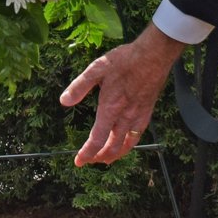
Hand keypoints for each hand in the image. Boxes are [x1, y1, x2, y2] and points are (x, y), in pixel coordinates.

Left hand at [60, 23, 187, 165]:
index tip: (78, 162)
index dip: (87, 153)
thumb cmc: (124, 60)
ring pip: (126, 144)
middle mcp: (124, 117)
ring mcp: (138, 116)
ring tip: (106, 159)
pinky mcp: (147, 112)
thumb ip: (79, 86)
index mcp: (110, 108)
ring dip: (115, 154)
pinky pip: (138, 135)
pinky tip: (126, 142)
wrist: (154, 55)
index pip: (97, 139)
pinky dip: (129, 144)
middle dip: (100, 157)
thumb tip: (63, 101)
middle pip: (112, 146)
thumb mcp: (96, 69)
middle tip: (90, 160)